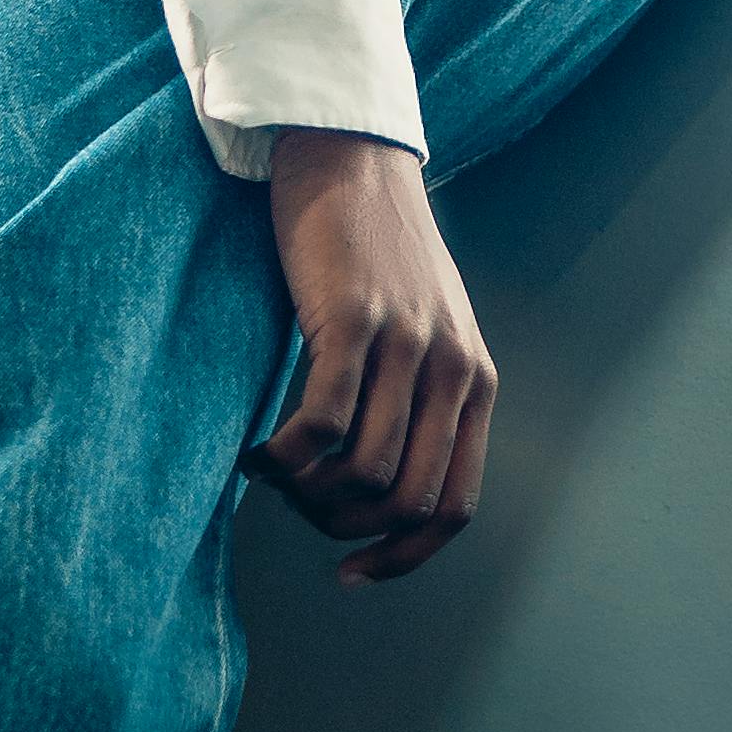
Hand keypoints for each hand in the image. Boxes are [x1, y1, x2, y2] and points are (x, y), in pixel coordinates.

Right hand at [255, 132, 497, 585]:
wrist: (350, 156)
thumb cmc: (374, 252)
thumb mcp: (423, 330)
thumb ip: (419, 401)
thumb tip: (377, 493)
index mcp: (476, 383)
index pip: (453, 508)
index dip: (401, 557)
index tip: (349, 575)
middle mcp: (453, 369)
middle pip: (405, 502)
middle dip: (343, 528)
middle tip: (298, 508)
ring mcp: (407, 344)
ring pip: (362, 472)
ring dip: (307, 494)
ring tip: (274, 472)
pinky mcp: (352, 320)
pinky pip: (321, 426)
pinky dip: (282, 458)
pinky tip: (254, 452)